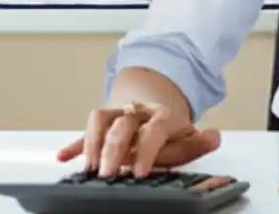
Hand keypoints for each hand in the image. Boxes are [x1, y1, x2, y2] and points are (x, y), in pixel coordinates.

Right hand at [55, 101, 220, 177]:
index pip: (153, 129)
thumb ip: (200, 142)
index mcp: (160, 115)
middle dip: (112, 150)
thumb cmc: (168, 130)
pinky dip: (75, 144)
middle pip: (122, 124)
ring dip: (91, 142)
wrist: (153, 103)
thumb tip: (214, 136)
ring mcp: (117, 114)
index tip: (138, 172)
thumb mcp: (187, 136)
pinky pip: (85, 130)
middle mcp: (137, 111)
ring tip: (88, 168)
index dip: (146, 150)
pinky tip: (63, 157)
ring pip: (100, 119)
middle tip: (107, 174)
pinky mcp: (102, 123)